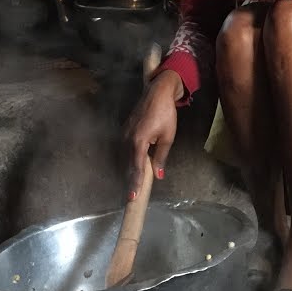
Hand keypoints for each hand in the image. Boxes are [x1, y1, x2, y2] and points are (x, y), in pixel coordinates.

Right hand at [124, 70, 181, 195]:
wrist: (157, 93)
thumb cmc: (166, 114)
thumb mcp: (167, 137)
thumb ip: (161, 156)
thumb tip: (159, 174)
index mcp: (138, 141)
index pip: (136, 167)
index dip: (135, 183)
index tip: (133, 197)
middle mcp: (127, 138)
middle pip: (128, 164)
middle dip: (131, 180)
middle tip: (132, 197)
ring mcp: (124, 133)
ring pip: (126, 157)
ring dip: (130, 171)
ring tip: (133, 186)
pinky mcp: (124, 130)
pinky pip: (125, 149)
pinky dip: (129, 160)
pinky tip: (133, 167)